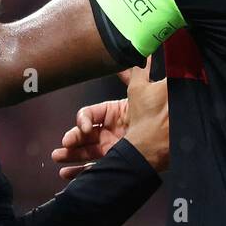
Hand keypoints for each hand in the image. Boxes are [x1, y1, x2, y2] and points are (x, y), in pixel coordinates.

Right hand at [51, 58, 168, 180]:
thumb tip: (143, 52)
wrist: (167, 140)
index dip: (84, 119)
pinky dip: (79, 171)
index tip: (86, 126)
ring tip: (57, 157)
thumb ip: (139, 71)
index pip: (91, 114)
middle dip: (72, 137)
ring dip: (69, 154)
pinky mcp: (114, 163)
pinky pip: (93, 168)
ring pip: (85, 151)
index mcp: (115, 113)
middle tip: (66, 143)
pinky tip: (66, 174)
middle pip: (85, 134)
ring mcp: (112, 148)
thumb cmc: (155, 114)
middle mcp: (112, 130)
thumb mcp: (143, 88)